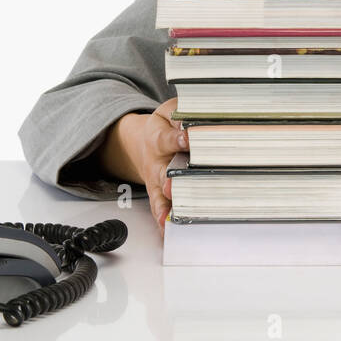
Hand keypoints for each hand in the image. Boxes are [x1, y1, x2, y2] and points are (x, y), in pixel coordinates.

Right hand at [99, 98, 184, 235]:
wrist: (143, 144)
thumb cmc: (164, 127)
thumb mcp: (171, 112)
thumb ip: (183, 114)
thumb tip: (198, 121)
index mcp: (158, 138)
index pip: (167, 138)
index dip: (177, 139)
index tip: (187, 139)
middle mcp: (156, 162)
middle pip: (163, 172)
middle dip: (170, 180)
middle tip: (174, 186)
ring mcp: (156, 181)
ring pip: (161, 195)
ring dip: (167, 205)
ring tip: (171, 215)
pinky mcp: (157, 195)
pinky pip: (160, 209)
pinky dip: (163, 219)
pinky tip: (167, 228)